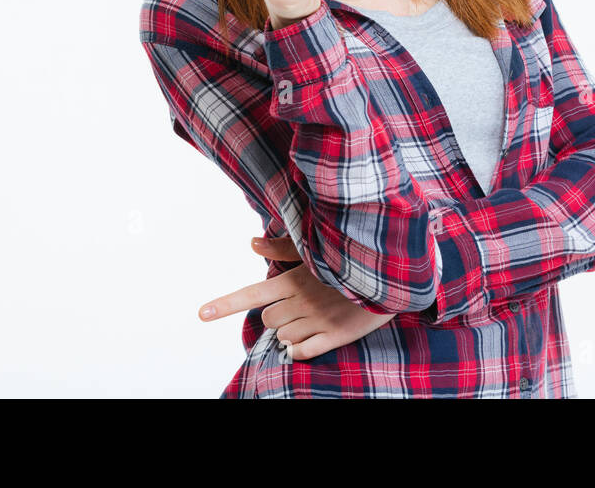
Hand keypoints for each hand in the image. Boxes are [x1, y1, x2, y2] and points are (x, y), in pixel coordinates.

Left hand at [196, 234, 395, 359]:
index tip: (202, 313)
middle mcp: (303, 301)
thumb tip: (252, 243)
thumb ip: (283, 249)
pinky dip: (300, 349)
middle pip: (269, 320)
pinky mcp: (335, 336)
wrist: (392, 275)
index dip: (226, 304)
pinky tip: (314, 334)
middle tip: (298, 304)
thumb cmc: (352, 259)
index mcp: (295, 279)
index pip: (252, 293)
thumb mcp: (318, 249)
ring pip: (283, 337)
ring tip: (313, 315)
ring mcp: (319, 321)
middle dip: (277, 316)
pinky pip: (302, 353)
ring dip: (290, 331)